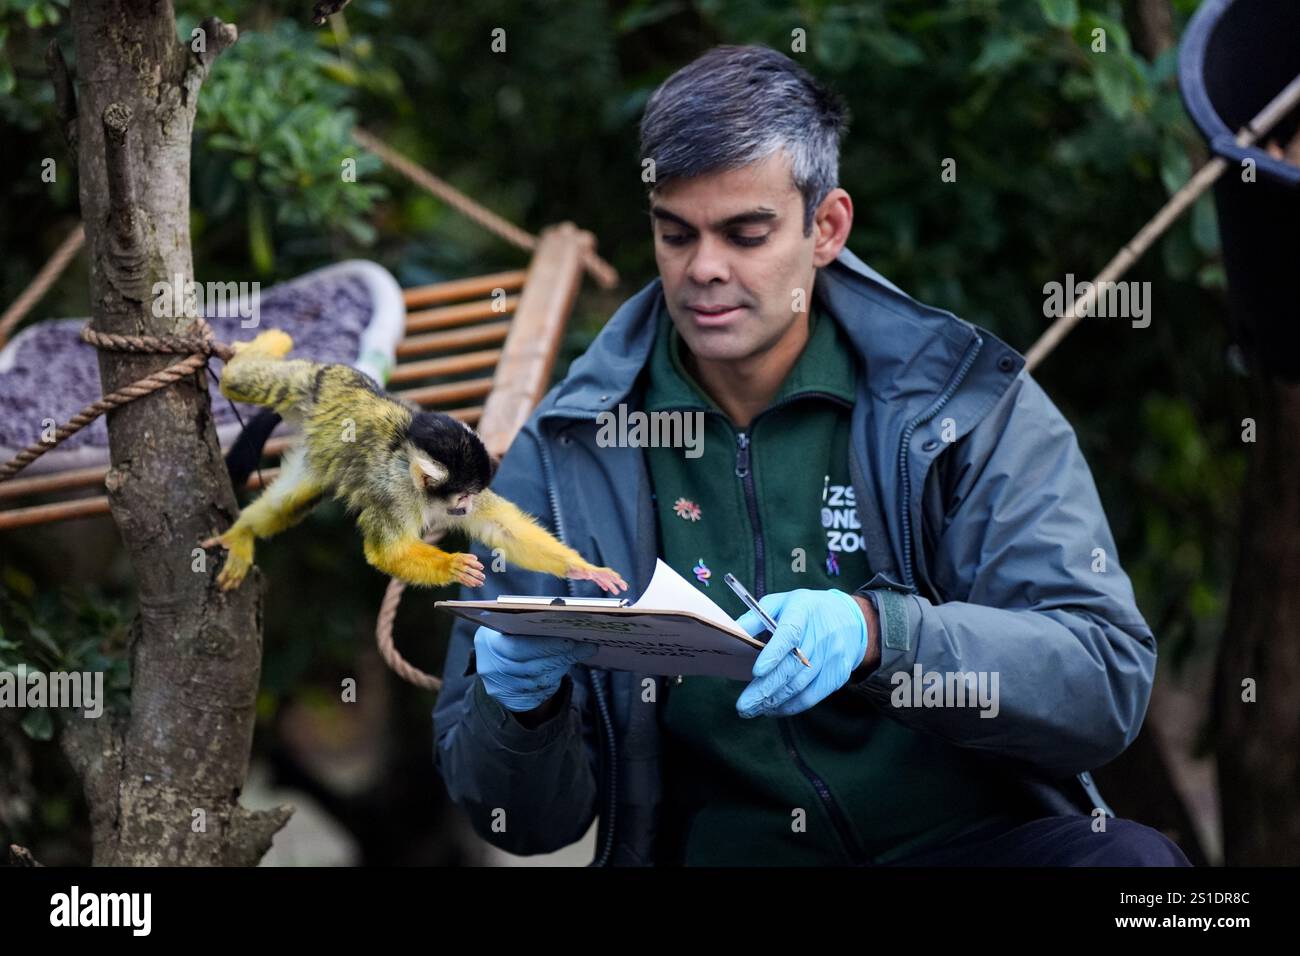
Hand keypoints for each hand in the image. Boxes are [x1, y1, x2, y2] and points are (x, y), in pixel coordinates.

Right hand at [473, 626, 597, 712]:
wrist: (493, 658)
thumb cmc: (509, 633)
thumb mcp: (512, 624)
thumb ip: (533, 622)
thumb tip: (570, 621)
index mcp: (487, 641)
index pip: (518, 648)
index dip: (547, 646)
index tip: (572, 641)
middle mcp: (489, 667)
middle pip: (531, 667)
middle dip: (561, 657)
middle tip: (586, 648)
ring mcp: (497, 687)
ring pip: (538, 682)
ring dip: (560, 668)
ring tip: (577, 655)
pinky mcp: (509, 701)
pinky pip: (538, 694)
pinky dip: (553, 681)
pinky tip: (562, 668)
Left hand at [565, 562, 628, 593]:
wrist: (564, 562)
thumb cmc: (569, 563)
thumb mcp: (574, 566)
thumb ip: (581, 570)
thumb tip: (589, 574)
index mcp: (592, 570)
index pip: (606, 573)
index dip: (613, 577)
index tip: (619, 579)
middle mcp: (594, 571)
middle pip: (608, 576)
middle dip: (617, 581)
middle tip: (625, 587)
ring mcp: (592, 573)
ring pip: (605, 580)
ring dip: (612, 585)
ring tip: (618, 592)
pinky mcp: (588, 575)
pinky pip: (599, 581)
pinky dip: (604, 585)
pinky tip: (606, 589)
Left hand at [734, 589, 869, 718]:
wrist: (850, 619)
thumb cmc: (806, 611)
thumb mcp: (782, 602)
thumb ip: (756, 617)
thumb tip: (733, 632)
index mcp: (803, 610)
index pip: (789, 634)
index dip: (773, 654)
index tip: (756, 672)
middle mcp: (821, 634)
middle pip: (792, 666)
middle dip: (765, 689)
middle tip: (743, 706)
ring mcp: (832, 656)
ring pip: (801, 685)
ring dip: (775, 701)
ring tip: (753, 709)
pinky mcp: (838, 674)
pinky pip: (813, 696)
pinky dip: (791, 706)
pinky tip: (773, 709)